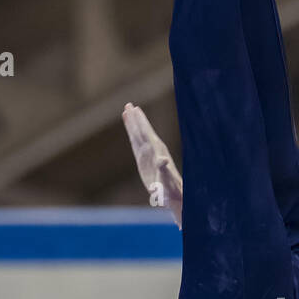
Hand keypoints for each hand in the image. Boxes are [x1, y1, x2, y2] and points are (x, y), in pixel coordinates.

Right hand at [122, 102, 182, 226]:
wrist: (172, 194)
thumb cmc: (170, 188)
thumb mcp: (166, 179)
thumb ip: (164, 169)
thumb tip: (162, 160)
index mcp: (157, 151)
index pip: (146, 132)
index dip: (140, 121)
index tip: (134, 109)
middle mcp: (153, 149)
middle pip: (142, 130)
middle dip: (135, 118)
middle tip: (128, 104)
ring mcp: (148, 153)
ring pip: (138, 134)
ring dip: (132, 123)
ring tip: (126, 111)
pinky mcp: (144, 159)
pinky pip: (136, 143)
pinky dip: (132, 134)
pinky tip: (129, 129)